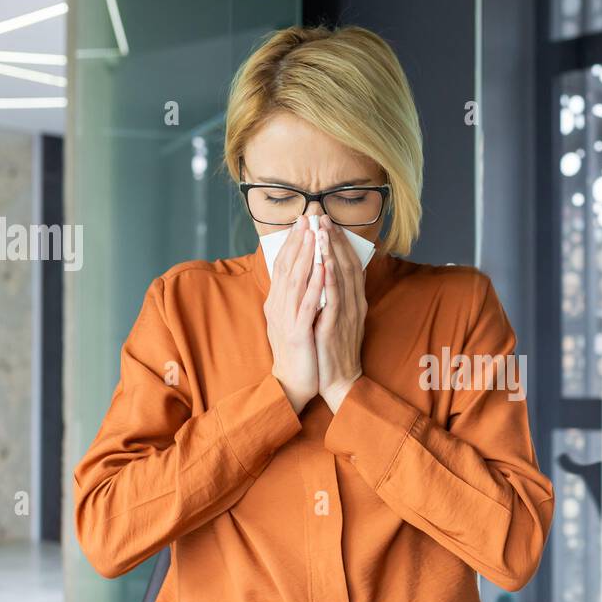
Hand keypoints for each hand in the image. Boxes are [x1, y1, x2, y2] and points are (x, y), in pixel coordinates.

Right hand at [263, 216, 323, 413]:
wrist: (294, 384)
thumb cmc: (300, 352)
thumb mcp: (296, 319)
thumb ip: (299, 298)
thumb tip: (308, 274)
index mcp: (278, 303)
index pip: (283, 266)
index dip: (292, 243)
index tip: (303, 222)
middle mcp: (278, 307)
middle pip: (287, 267)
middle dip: (299, 241)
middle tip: (308, 217)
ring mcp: (286, 319)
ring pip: (296, 281)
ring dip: (306, 255)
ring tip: (315, 233)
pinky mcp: (298, 333)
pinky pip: (308, 304)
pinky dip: (315, 283)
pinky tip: (323, 267)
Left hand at [314, 217, 365, 412]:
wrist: (340, 382)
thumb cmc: (336, 351)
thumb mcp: (339, 319)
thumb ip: (336, 298)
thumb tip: (326, 276)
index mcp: (355, 302)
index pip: (349, 265)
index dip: (340, 242)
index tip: (328, 223)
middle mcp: (354, 304)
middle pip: (346, 264)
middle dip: (334, 239)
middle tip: (322, 216)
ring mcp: (346, 314)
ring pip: (341, 276)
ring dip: (332, 251)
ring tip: (322, 229)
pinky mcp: (335, 326)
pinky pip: (334, 297)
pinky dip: (330, 277)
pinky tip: (324, 261)